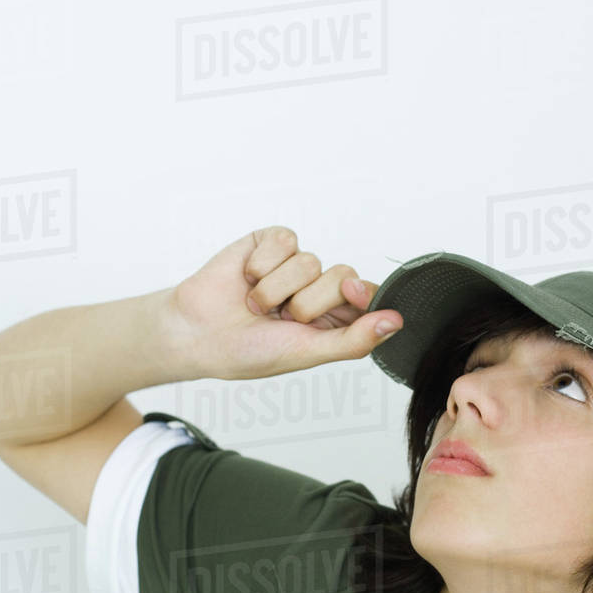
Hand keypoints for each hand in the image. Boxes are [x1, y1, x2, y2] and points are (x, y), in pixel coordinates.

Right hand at [165, 226, 403, 380]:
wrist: (196, 332)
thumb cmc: (248, 351)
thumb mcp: (307, 353)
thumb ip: (354, 340)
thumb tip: (396, 323)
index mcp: (334, 318)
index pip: (368, 296)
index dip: (362, 294)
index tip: (352, 294)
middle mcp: (318, 288)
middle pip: (342, 276)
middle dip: (307, 302)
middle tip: (281, 318)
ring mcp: (294, 264)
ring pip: (309, 260)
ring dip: (276, 290)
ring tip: (256, 305)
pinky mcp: (270, 242)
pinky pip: (285, 239)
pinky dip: (262, 264)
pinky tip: (247, 278)